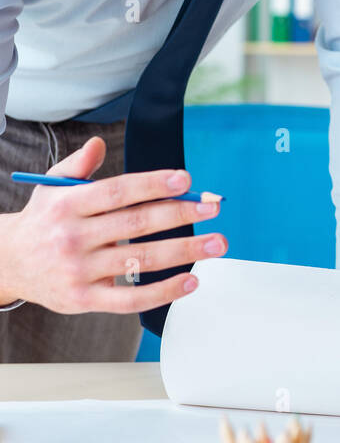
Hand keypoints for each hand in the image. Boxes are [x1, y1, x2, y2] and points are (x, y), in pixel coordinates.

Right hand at [0, 136, 226, 313]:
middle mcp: (73, 236)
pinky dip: (163, 292)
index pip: (117, 191)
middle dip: (180, 214)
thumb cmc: (43, 220)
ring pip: (140, 260)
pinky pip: (130, 299)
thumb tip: (98, 143)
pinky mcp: (84, 300)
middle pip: (136, 224)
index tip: (186, 180)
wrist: (9, 262)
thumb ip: (78, 165)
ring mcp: (79, 270)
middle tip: (212, 208)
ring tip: (216, 243)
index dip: (153, 184)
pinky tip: (190, 281)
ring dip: (184, 251)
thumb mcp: (51, 186)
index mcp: (68, 204)